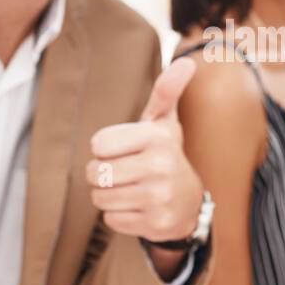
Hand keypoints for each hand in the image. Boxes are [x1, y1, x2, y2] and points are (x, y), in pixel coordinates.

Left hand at [86, 58, 205, 241]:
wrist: (188, 202)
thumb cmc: (164, 155)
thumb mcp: (164, 122)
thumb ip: (166, 90)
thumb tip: (187, 62)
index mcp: (158, 137)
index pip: (99, 143)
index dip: (104, 148)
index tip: (123, 149)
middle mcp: (161, 166)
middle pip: (96, 172)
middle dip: (100, 174)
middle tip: (121, 171)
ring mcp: (159, 197)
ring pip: (100, 197)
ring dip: (107, 195)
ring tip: (128, 189)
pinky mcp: (155, 223)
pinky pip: (111, 219)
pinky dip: (118, 215)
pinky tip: (136, 207)